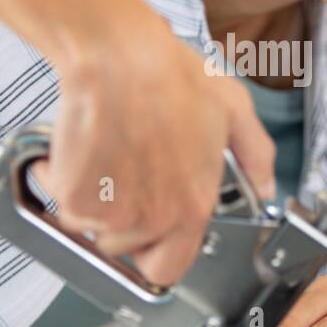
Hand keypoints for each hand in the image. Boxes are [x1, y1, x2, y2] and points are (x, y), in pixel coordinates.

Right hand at [34, 2, 276, 287]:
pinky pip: (60, 202)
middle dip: (118, 219)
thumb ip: (256, 155)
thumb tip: (266, 185)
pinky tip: (81, 148)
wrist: (120, 58)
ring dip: (90, 198)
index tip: (146, 233)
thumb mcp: (233, 109)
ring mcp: (112, 212)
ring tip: (105, 154)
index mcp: (193, 205)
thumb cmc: (170, 76)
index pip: (169, 267)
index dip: (155, 252)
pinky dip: (59, 179)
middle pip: (123, 248)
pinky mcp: (75, 197)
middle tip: (122, 175)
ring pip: (90, 226)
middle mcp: (154, 218)